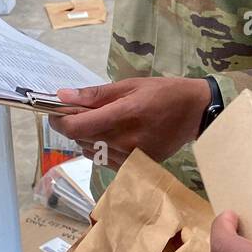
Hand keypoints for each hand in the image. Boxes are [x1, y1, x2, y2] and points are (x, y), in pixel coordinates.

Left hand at [50, 76, 210, 168]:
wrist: (195, 113)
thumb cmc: (163, 92)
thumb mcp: (130, 85)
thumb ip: (95, 94)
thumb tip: (62, 95)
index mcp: (122, 116)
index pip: (76, 127)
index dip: (59, 120)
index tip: (56, 111)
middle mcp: (124, 141)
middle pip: (81, 139)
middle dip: (76, 124)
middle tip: (86, 110)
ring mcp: (130, 156)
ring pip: (91, 151)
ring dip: (89, 137)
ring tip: (105, 121)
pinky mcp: (136, 166)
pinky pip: (106, 160)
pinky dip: (103, 147)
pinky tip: (116, 135)